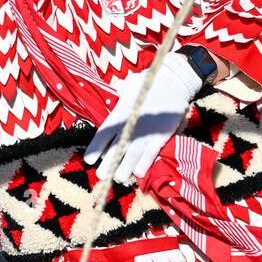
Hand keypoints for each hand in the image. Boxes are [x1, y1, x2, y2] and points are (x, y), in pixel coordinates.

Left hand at [84, 52, 201, 181]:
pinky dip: (145, 164)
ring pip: (132, 156)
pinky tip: (139, 174)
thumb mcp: (128, 86)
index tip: (88, 160)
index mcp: (119, 114)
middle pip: (116, 149)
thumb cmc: (148, 83)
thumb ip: (120, 92)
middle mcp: (131, 126)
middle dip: (108, 164)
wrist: (173, 82)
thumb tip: (115, 89)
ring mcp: (146, 133)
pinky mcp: (161, 137)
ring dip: (125, 169)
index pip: (103, 135)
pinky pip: (151, 154)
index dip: (95, 149)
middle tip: (101, 176)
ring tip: (118, 179)